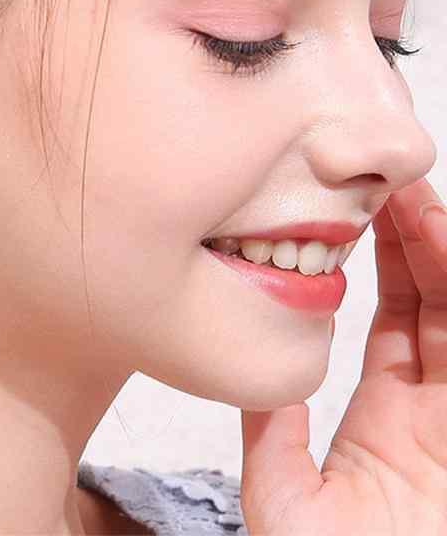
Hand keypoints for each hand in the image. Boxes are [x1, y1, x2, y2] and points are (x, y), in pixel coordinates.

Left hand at [239, 176, 446, 535]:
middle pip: (433, 305)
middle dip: (418, 242)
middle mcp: (434, 412)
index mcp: (387, 422)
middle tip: (394, 184)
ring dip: (445, 254)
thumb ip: (273, 440)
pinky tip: (446, 241)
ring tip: (421, 197)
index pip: (391, 321)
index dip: (385, 265)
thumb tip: (258, 381)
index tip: (363, 213)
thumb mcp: (289, 502)